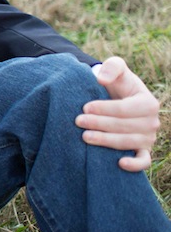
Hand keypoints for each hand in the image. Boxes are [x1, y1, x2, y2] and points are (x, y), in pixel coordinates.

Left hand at [76, 56, 160, 171]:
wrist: (117, 97)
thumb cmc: (116, 82)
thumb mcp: (115, 68)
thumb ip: (112, 67)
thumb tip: (102, 79)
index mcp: (148, 102)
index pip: (125, 109)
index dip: (104, 109)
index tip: (84, 107)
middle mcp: (152, 122)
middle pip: (124, 127)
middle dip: (100, 124)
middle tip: (78, 121)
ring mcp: (148, 138)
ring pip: (128, 143)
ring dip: (106, 141)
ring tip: (85, 137)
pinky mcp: (144, 150)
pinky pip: (144, 161)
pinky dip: (135, 164)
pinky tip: (120, 163)